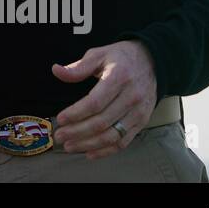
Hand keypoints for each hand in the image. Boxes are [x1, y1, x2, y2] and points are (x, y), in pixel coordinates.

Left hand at [51, 40, 156, 158]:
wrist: (152, 61)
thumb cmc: (121, 58)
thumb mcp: (99, 54)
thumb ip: (79, 67)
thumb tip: (56, 71)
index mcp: (119, 77)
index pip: (95, 102)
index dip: (76, 113)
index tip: (60, 119)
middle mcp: (131, 97)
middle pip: (102, 122)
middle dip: (77, 132)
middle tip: (60, 135)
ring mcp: (139, 112)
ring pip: (112, 135)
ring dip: (89, 144)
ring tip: (70, 146)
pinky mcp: (142, 121)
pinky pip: (124, 141)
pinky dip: (106, 150)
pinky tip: (90, 153)